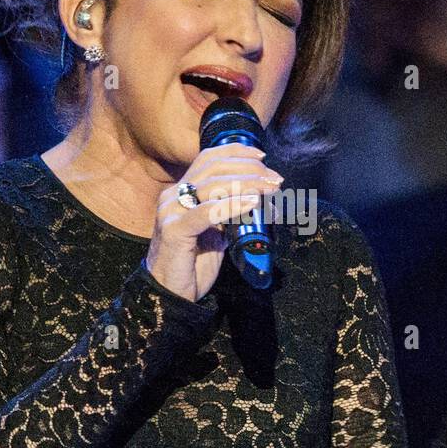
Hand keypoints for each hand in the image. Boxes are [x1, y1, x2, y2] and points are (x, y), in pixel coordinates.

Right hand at [144, 143, 284, 301]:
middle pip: (213, 167)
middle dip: (249, 169)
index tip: (262, 157)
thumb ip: (228, 214)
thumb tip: (258, 200)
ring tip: (270, 189)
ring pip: (212, 185)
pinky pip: (207, 212)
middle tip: (275, 179)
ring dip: (247, 184)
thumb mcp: (215, 232)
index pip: (207, 158)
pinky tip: (253, 203)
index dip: (236, 152)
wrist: (171, 294)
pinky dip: (232, 205)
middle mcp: (173, 196)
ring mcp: (171, 211)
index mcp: (181, 192)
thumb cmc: (193, 264)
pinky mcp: (174, 230)